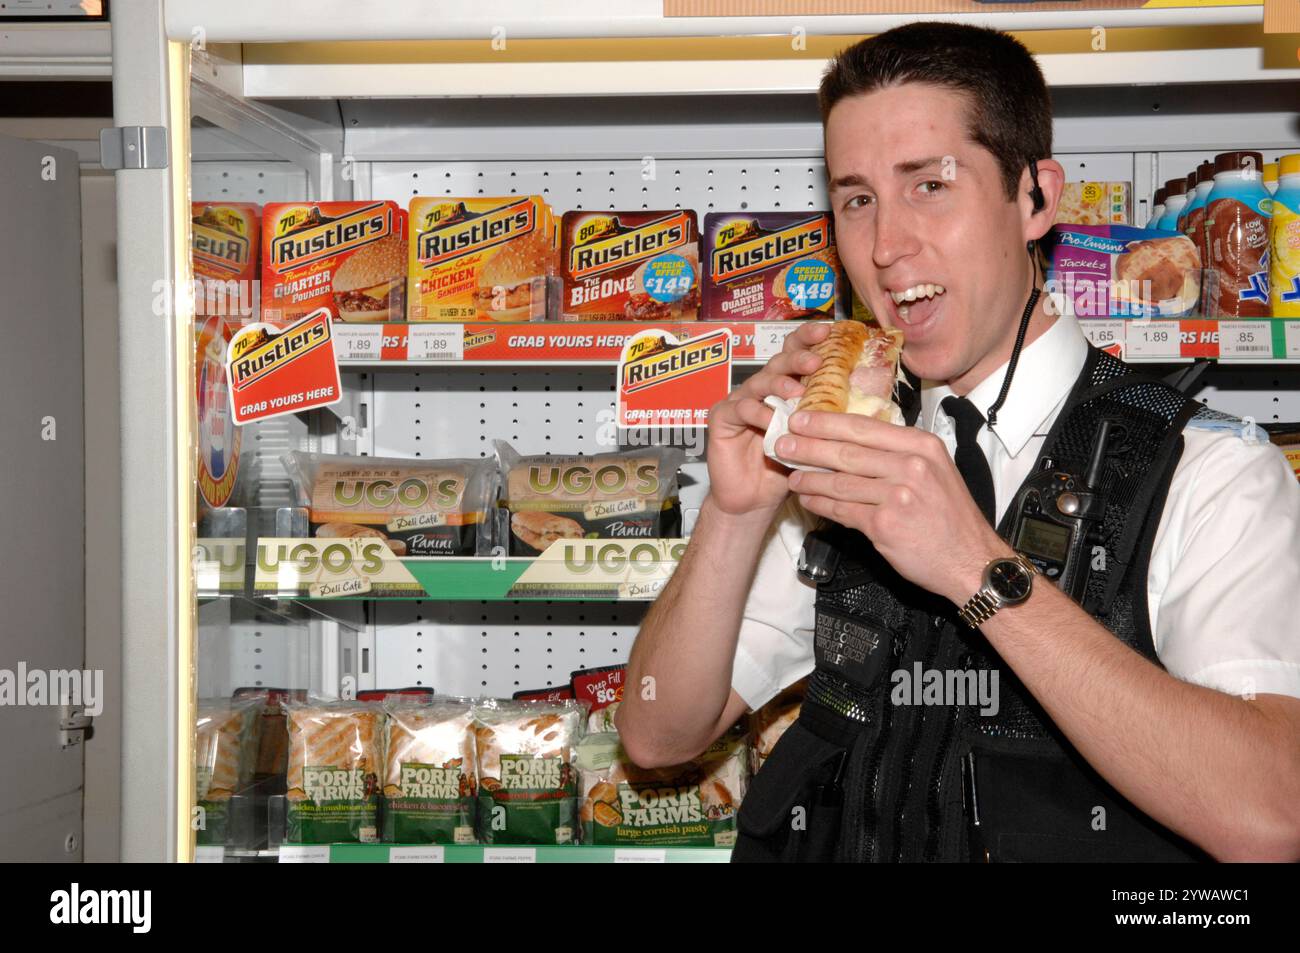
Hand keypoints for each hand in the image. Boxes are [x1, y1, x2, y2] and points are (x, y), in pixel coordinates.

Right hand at [705, 322, 831, 518]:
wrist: (755, 500)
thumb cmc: (787, 468)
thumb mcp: (815, 439)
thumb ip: (829, 417)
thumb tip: (870, 400)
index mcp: (786, 387)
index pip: (797, 353)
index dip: (809, 339)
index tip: (829, 331)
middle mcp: (763, 388)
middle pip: (779, 361)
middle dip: (798, 357)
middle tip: (816, 361)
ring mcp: (741, 400)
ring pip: (760, 382)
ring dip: (779, 385)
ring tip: (796, 393)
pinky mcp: (722, 417)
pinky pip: (740, 408)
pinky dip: (756, 413)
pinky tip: (770, 421)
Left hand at [776, 409, 1011, 603]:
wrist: (970, 559)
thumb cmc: (949, 516)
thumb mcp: (935, 470)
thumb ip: (899, 454)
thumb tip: (853, 442)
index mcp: (921, 445)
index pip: (863, 427)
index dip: (827, 422)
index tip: (801, 418)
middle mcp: (911, 466)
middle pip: (846, 452)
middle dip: (808, 447)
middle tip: (781, 442)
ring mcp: (898, 496)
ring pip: (840, 482)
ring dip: (809, 478)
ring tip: (790, 473)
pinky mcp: (885, 525)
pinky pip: (842, 510)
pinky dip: (821, 504)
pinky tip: (807, 498)